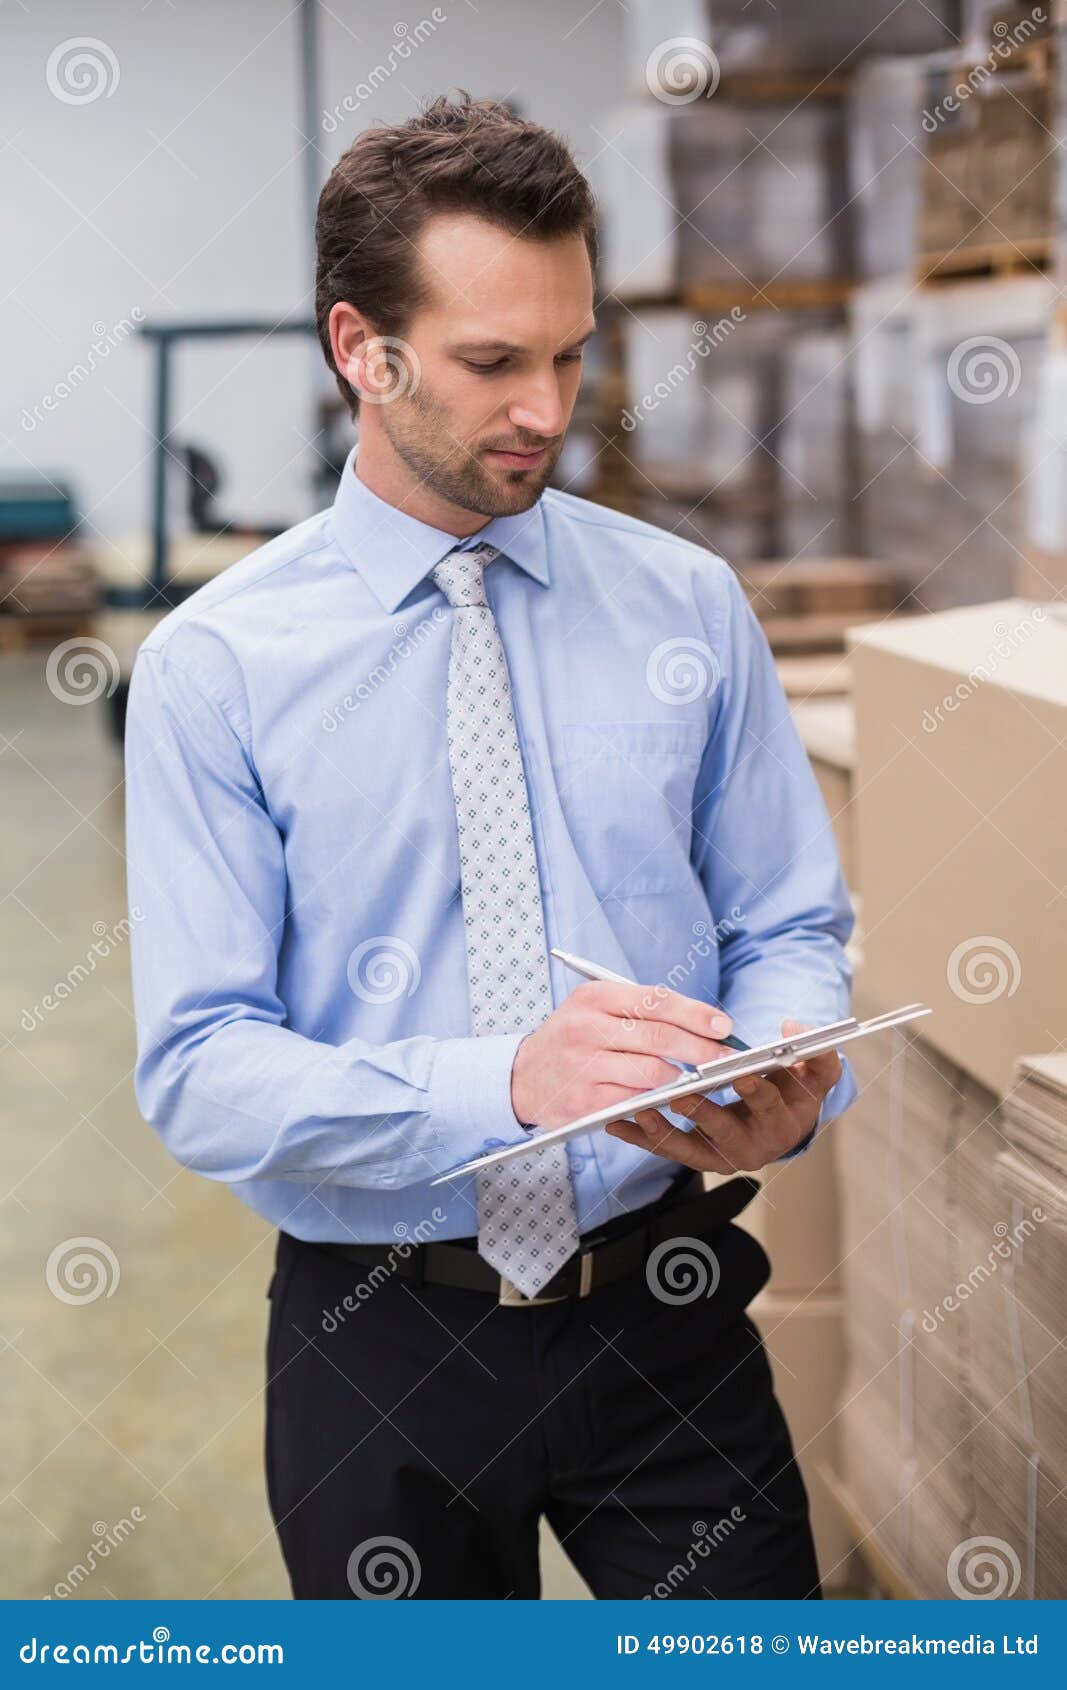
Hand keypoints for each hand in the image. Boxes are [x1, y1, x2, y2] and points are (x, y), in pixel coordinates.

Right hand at [510, 981, 735, 1130]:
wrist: (522, 1076)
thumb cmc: (573, 1038)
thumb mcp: (596, 1010)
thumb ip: (641, 1011)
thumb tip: (702, 1023)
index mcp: (594, 997)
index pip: (655, 1000)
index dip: (695, 1013)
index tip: (723, 1025)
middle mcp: (586, 1028)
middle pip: (658, 1037)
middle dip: (700, 1048)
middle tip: (725, 1056)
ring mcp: (582, 1065)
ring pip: (651, 1072)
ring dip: (679, 1077)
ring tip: (692, 1077)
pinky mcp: (583, 1100)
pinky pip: (634, 1100)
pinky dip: (655, 1098)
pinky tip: (664, 1096)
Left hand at [603, 1018, 840, 1173]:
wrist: (782, 1123)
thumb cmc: (794, 1090)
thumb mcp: (815, 1072)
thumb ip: (816, 1050)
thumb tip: (794, 1028)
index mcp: (783, 1123)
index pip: (768, 1106)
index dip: (755, 1090)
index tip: (740, 1074)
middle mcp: (752, 1147)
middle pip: (724, 1132)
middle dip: (702, 1113)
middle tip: (679, 1093)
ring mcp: (722, 1157)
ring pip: (689, 1149)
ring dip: (662, 1131)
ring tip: (637, 1111)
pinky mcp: (697, 1158)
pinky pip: (667, 1150)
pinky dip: (642, 1137)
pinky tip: (617, 1122)